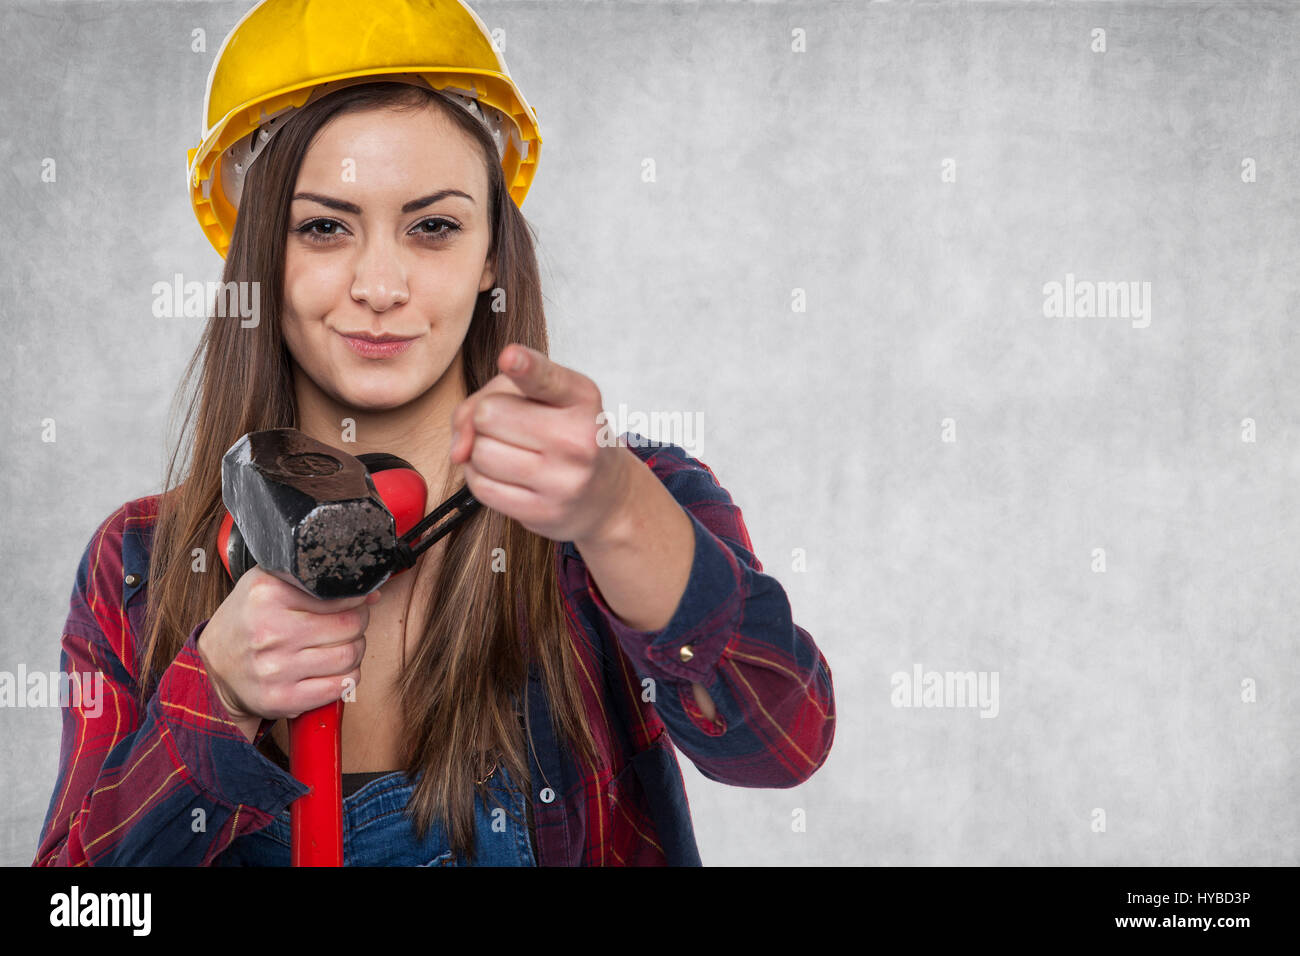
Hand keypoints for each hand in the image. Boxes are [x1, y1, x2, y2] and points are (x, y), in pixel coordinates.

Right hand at [197, 566, 379, 732]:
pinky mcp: (282, 699)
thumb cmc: (248, 621)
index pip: (340, 594)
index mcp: (267, 594)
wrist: (215, 667)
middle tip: (348, 624)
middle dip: (359, 623)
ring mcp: (275, 668)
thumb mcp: (268, 583)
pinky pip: (340, 686)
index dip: (356, 598)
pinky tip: (335, 669)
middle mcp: (270, 631)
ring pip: (349, 656)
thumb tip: (371, 594)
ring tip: (342, 645)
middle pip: (350, 625)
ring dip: (356, 650)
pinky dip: (348, 677)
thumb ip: (314, 579)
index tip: (355, 601)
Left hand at [449, 344, 634, 544]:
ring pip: (479, 453)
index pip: (545, 378)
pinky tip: (507, 475)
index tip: (510, 356)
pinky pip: (481, 487)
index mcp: (582, 397)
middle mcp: (578, 438)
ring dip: (481, 451)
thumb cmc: (565, 433)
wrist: (605, 493)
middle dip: (487, 418)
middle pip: (488, 414)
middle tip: (512, 427)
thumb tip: (458, 448)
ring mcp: (562, 480)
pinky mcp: (542, 512)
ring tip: (511, 452)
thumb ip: (490, 397)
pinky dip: (482, 477)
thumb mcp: (541, 397)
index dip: (525, 366)